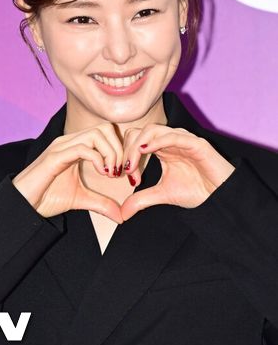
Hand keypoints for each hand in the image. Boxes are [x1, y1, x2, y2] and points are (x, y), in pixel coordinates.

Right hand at [13, 124, 124, 223]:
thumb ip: (101, 203)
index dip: (121, 149)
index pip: (106, 133)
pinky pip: (82, 148)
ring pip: (96, 134)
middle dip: (119, 148)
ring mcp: (61, 147)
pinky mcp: (55, 157)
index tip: (126, 171)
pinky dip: (98, 159)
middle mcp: (69, 142)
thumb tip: (121, 216)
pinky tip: (101, 173)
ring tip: (111, 172)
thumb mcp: (81, 200)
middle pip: (105, 128)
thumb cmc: (45, 198)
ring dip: (111, 153)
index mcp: (75, 147)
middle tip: (120, 171)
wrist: (23, 205)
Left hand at [120, 125, 234, 220]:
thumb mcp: (162, 195)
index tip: (126, 175)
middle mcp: (170, 141)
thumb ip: (141, 199)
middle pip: (140, 132)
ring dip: (137, 146)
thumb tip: (122, 214)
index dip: (126, 154)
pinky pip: (173, 136)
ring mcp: (183, 140)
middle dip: (128, 148)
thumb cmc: (196, 192)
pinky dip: (156, 141)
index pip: (135, 139)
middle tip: (126, 169)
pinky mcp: (196, 144)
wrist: (221, 198)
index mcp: (161, 148)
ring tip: (132, 164)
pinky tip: (145, 151)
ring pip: (153, 130)